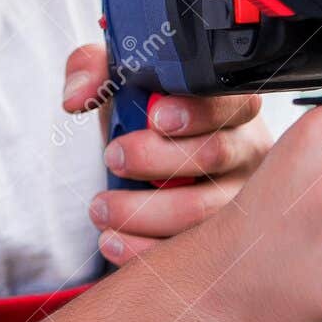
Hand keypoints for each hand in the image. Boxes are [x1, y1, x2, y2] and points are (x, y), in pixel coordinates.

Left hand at [61, 42, 273, 262]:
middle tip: (113, 158)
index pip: (227, 103)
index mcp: (229, 104)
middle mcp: (245, 149)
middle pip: (214, 154)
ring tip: (100, 208)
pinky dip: (143, 249)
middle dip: (155, 159)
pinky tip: (112, 239)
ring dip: (142, 212)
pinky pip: (191, 252)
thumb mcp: (118, 82)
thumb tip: (76, 96)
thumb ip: (93, 69)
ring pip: (202, 211)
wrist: (146, 158)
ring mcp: (239, 197)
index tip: (153, 118)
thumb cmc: (144, 115)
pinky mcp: (222, 239)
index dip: (194, 112)